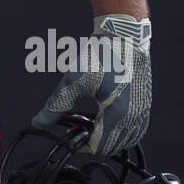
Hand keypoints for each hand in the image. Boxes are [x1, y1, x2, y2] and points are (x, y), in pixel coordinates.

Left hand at [31, 14, 151, 153]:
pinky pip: (137, 130)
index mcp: (118, 114)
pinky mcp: (146, 105)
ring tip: (93, 128)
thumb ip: (56, 106)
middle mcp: (134, 116)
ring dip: (111, 141)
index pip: (99, 146)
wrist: (124, 36)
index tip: (71, 136)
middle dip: (95, 143)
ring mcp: (143, 111)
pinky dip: (124, 133)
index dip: (82, 145)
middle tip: (80, 131)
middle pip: (114, 147)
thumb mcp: (74, 81)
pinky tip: (109, 123)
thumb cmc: (100, 56)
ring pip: (128, 141)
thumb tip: (37, 123)